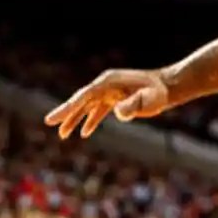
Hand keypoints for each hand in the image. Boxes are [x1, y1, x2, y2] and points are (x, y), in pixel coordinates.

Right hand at [44, 69, 171, 138]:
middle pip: (81, 100)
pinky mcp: (116, 99)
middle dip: (66, 112)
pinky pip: (98, 110)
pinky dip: (91, 121)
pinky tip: (84, 133)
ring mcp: (110, 92)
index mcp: (108, 82)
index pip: (83, 96)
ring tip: (63, 135)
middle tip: (49, 124)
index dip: (68, 107)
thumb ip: (133, 104)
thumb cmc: (159, 92)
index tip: (54, 118)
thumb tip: (118, 113)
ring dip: (75, 119)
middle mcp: (106, 85)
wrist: (168, 87)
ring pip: (87, 106)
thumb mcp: (149, 99)